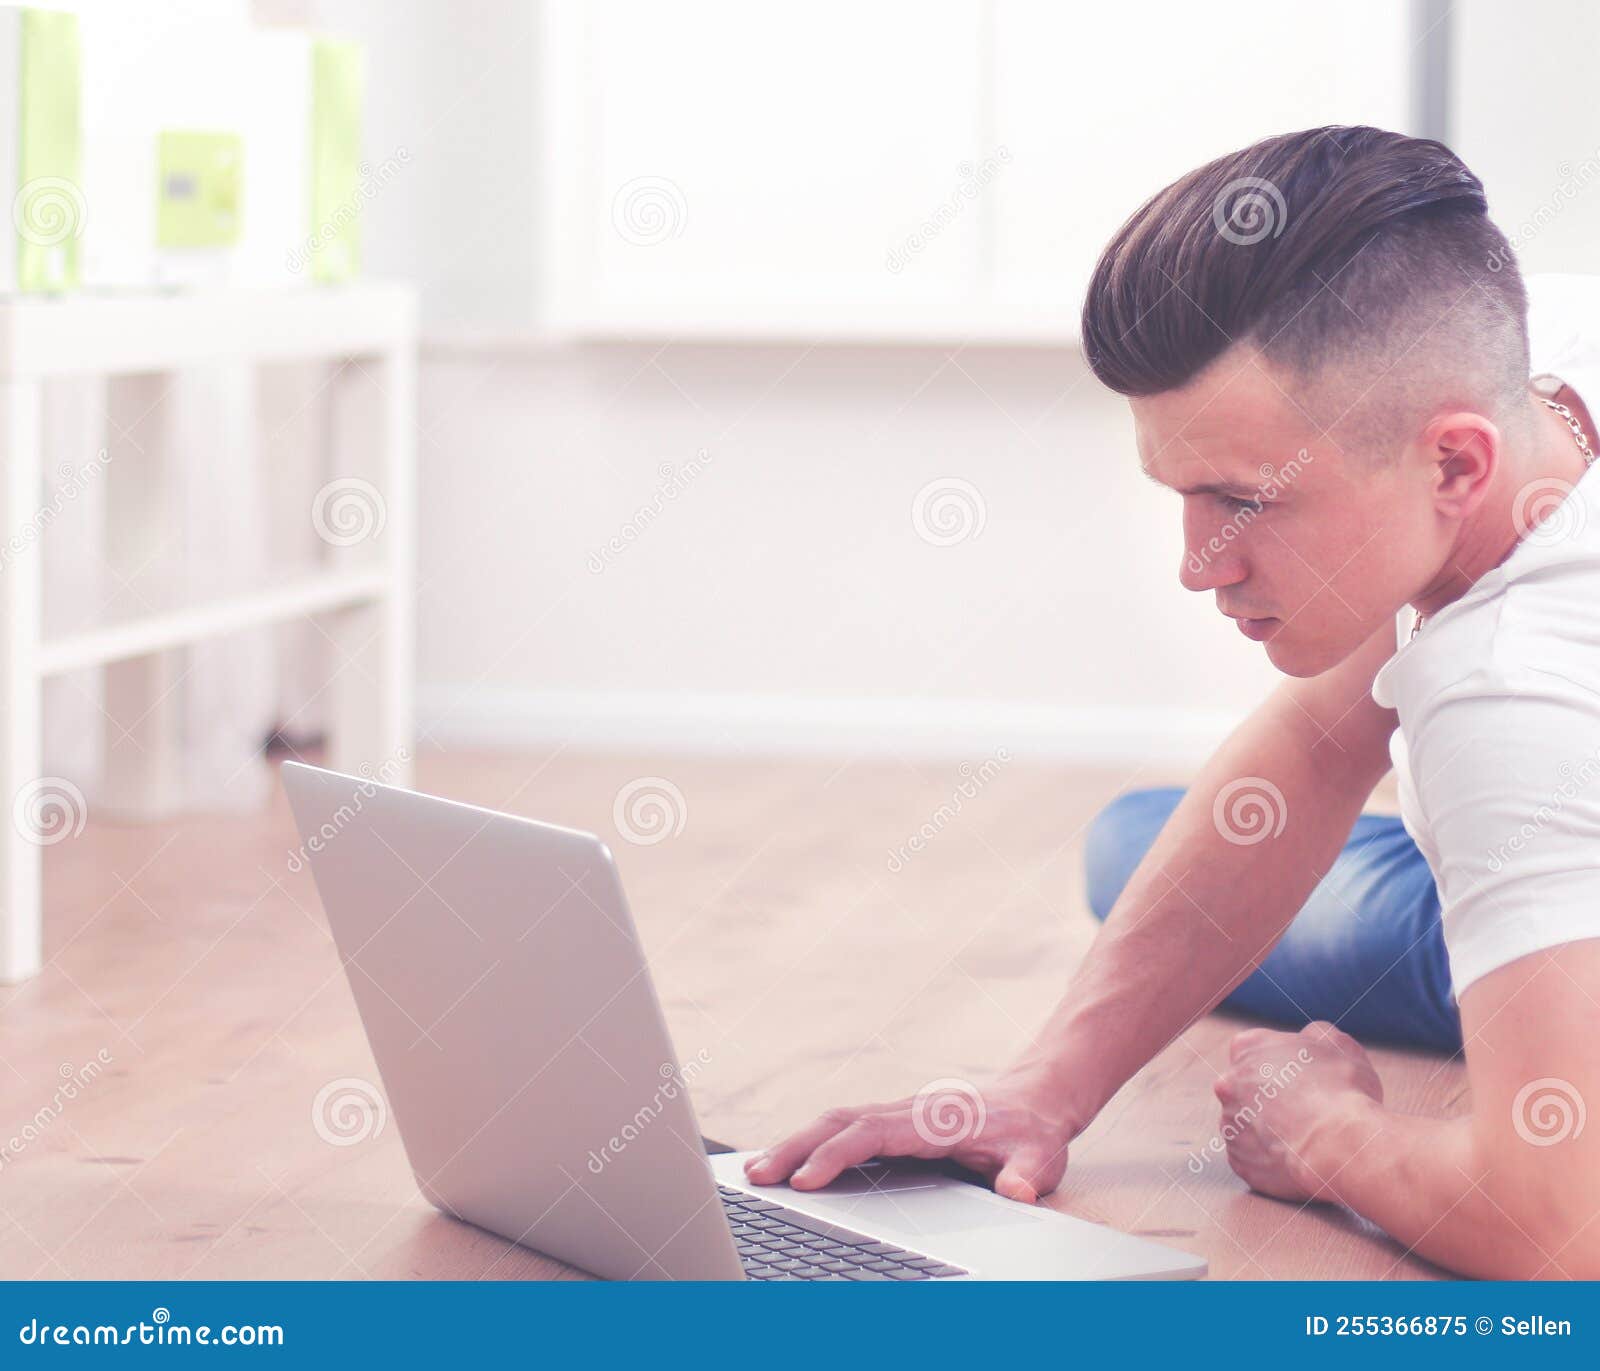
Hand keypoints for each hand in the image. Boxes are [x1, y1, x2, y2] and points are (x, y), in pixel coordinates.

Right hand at [743, 1072, 1077, 1202]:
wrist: (1034, 1098)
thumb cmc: (1030, 1131)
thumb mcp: (1037, 1156)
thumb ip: (1025, 1174)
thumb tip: (1018, 1191)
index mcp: (932, 1119)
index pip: (871, 1133)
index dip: (835, 1156)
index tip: (805, 1181)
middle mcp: (906, 1112)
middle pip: (838, 1122)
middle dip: (794, 1147)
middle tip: (756, 1176)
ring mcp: (895, 1115)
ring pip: (833, 1122)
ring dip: (794, 1143)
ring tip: (757, 1172)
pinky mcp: (891, 1124)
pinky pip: (843, 1129)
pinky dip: (811, 1142)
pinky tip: (789, 1164)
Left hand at [1214, 1021, 1382, 1202]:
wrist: (1337, 1143)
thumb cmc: (1341, 1089)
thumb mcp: (1337, 1043)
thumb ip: (1314, 1035)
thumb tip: (1309, 1039)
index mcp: (1246, 1048)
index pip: (1257, 1050)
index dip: (1284, 1064)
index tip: (1304, 1078)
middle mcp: (1227, 1084)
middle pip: (1248, 1088)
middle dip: (1272, 1096)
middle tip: (1306, 1109)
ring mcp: (1230, 1124)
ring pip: (1248, 1124)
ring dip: (1269, 1128)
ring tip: (1305, 1137)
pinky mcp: (1239, 1160)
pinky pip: (1252, 1158)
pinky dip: (1271, 1159)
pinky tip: (1296, 1157)